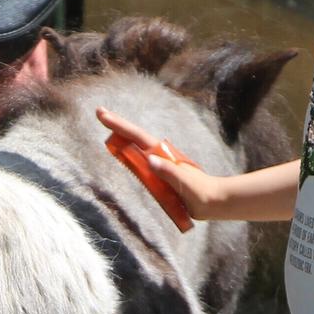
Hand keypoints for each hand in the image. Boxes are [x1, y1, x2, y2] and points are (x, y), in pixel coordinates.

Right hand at [94, 107, 220, 219]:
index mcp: (162, 155)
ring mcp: (160, 163)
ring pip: (136, 146)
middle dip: (118, 125)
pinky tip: (124, 148)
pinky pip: (140, 160)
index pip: (137, 136)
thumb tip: (150, 160)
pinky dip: (130, 150)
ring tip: (108, 125)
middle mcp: (159, 155)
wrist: (214, 201)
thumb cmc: (201, 192)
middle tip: (100, 113)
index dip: (119, 125)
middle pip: (134, 137)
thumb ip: (168, 172)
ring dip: (122, 135)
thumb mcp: (184, 183)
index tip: (103, 114)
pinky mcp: (160, 173)